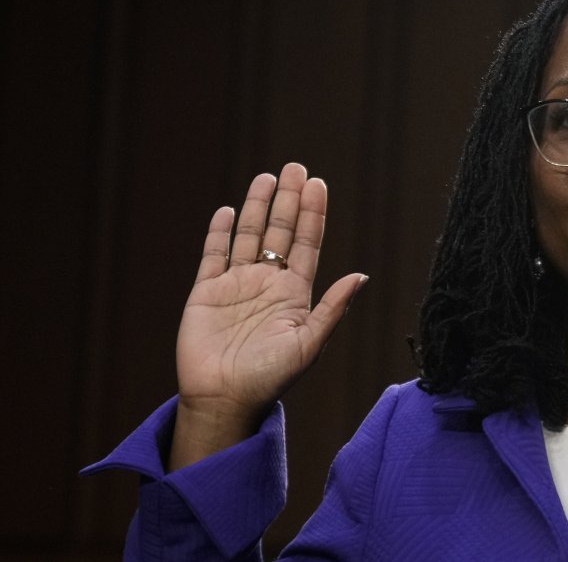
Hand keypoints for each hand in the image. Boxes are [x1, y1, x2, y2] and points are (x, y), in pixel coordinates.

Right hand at [170, 163, 366, 469]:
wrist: (226, 399)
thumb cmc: (272, 378)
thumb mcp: (309, 343)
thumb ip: (333, 309)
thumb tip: (362, 276)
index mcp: (295, 293)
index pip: (306, 243)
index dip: (312, 214)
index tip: (318, 184)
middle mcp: (267, 283)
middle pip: (279, 231)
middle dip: (287, 200)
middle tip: (295, 167)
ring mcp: (236, 285)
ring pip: (248, 237)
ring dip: (257, 208)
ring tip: (266, 178)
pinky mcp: (206, 292)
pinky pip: (213, 255)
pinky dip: (220, 233)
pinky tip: (228, 211)